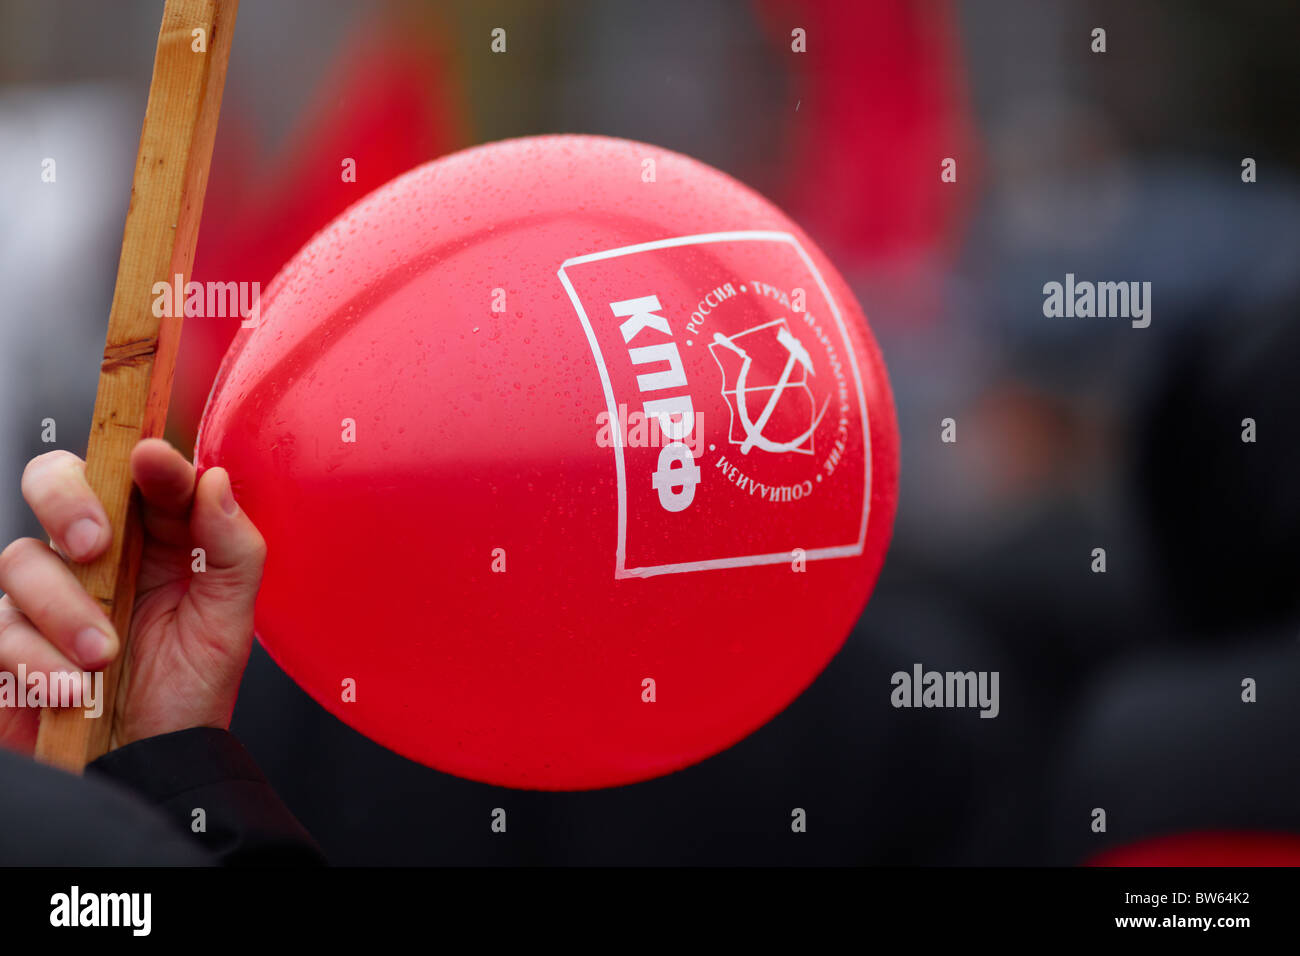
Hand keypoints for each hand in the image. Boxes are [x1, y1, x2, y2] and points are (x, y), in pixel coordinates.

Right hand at [0, 439, 265, 752]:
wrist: (152, 764)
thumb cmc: (191, 690)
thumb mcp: (229, 620)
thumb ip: (232, 549)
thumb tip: (214, 478)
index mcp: (155, 536)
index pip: (137, 472)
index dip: (143, 458)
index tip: (153, 463)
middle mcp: (96, 553)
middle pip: (53, 481)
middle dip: (67, 501)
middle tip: (94, 545)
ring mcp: (45, 594)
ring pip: (22, 559)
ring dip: (65, 610)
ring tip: (104, 658)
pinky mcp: (9, 642)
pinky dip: (36, 660)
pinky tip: (73, 689)